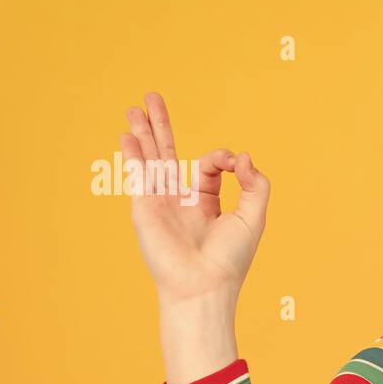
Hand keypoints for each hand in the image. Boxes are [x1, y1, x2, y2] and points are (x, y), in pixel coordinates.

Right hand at [121, 91, 269, 306]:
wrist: (203, 285)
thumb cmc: (229, 260)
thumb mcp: (253, 217)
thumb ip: (254, 184)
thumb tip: (244, 156)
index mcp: (206, 203)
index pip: (207, 166)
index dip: (222, 157)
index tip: (234, 163)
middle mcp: (179, 200)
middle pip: (167, 153)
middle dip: (161, 126)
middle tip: (152, 97)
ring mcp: (160, 203)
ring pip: (150, 159)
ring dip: (142, 132)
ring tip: (134, 107)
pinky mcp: (145, 208)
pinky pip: (138, 175)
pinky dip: (133, 154)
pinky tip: (128, 134)